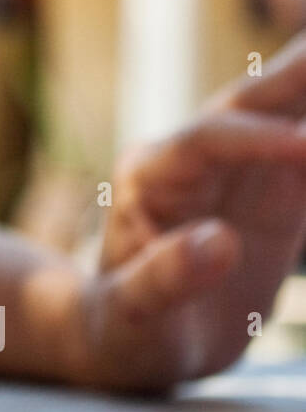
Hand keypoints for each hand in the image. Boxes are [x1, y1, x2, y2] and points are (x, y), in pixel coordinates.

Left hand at [72, 33, 305, 390]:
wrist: (131, 342)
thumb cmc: (123, 331)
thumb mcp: (132, 316)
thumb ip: (163, 280)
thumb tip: (215, 243)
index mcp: (149, 177)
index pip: (208, 138)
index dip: (260, 138)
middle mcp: (193, 160)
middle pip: (255, 102)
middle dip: (302, 69)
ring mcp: (238, 172)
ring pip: (294, 119)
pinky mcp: (275, 195)